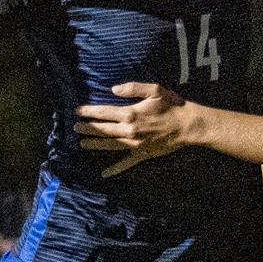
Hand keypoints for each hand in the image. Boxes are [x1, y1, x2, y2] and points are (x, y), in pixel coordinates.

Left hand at [75, 82, 191, 176]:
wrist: (188, 126)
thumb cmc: (172, 105)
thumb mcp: (154, 89)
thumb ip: (132, 88)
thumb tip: (113, 89)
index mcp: (130, 113)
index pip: (104, 112)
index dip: (89, 112)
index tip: (77, 111)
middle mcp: (129, 130)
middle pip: (103, 129)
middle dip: (87, 128)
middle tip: (75, 127)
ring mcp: (134, 144)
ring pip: (109, 145)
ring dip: (94, 144)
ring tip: (82, 144)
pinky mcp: (142, 154)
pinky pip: (125, 163)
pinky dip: (115, 169)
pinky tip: (104, 173)